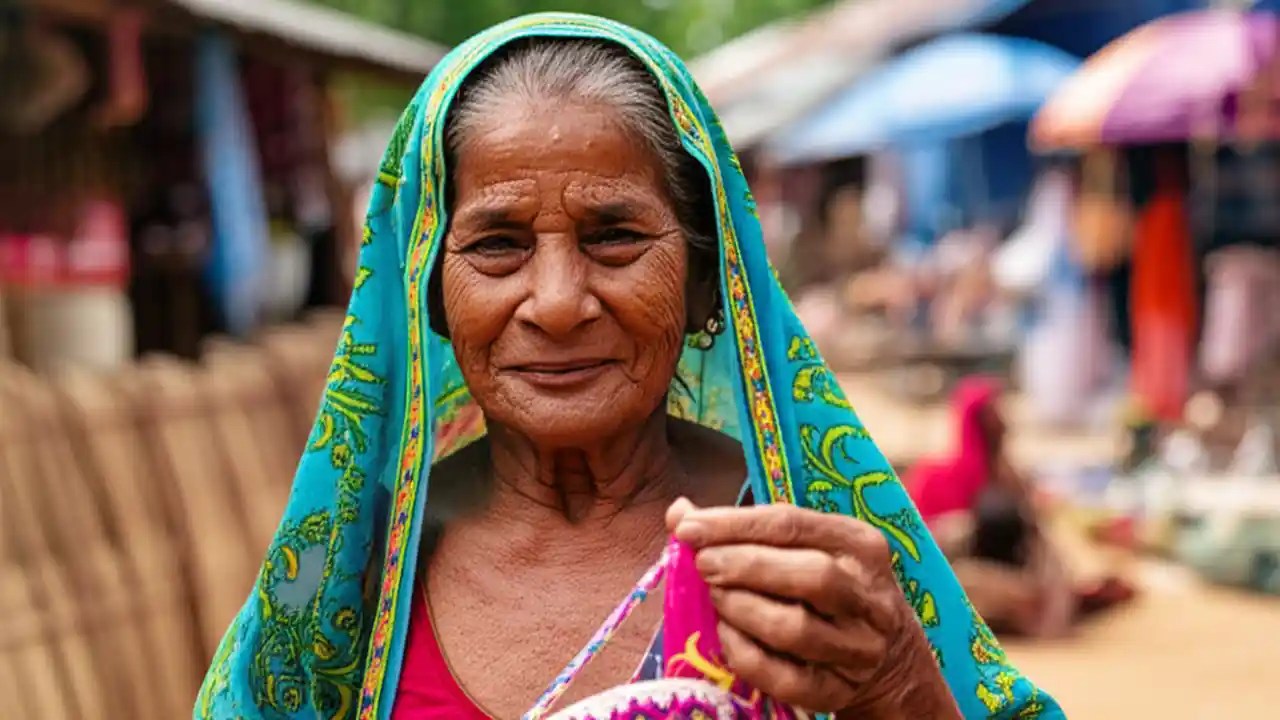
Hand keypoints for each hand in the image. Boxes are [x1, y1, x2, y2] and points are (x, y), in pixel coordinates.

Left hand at [667, 499, 959, 717]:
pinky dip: (746, 655)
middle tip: (702, 565)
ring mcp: (860, 646)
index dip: (734, 524)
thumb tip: (679, 512)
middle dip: (744, 567)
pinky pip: (787, 678)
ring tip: (715, 598)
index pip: (792, 524)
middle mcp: (869, 593)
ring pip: (797, 629)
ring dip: (743, 610)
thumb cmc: (825, 586)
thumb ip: (743, 528)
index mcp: (859, 543)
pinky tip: (725, 635)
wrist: (885, 656)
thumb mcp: (802, 547)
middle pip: (809, 575)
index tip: (687, 529)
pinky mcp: (841, 690)